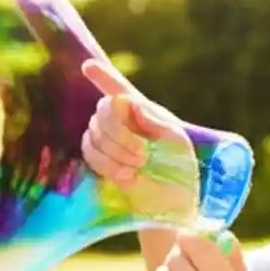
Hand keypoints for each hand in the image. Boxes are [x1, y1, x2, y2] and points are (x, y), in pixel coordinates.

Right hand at [80, 59, 198, 221]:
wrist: (172, 204)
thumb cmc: (181, 169)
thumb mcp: (177, 142)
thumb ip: (156, 121)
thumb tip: (131, 104)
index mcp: (145, 112)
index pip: (120, 89)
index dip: (104, 77)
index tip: (88, 67)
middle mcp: (124, 122)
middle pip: (103, 110)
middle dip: (119, 133)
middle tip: (142, 155)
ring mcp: (110, 141)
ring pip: (93, 134)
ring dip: (114, 153)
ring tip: (136, 169)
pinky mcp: (101, 160)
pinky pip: (90, 153)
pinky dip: (107, 165)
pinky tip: (125, 176)